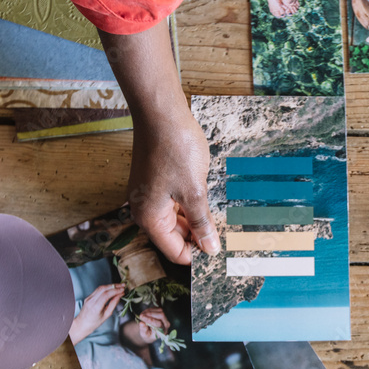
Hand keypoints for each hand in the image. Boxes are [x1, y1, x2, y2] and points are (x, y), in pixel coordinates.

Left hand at [69, 283, 124, 344]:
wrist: (82, 324)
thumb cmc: (94, 322)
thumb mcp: (106, 315)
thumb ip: (113, 304)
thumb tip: (119, 295)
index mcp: (96, 307)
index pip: (106, 295)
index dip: (115, 291)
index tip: (123, 290)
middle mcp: (91, 301)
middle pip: (103, 289)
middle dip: (114, 286)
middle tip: (123, 285)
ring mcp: (89, 298)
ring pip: (100, 287)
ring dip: (111, 285)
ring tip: (119, 286)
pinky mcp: (88, 297)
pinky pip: (98, 290)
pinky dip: (106, 288)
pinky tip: (112, 288)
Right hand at [97, 22, 221, 265]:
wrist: (160, 112)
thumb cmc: (175, 149)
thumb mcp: (195, 191)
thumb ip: (202, 223)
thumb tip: (210, 250)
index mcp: (149, 218)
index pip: (174, 252)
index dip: (197, 255)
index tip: (220, 254)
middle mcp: (143, 210)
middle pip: (173, 238)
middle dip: (197, 239)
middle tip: (224, 237)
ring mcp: (147, 195)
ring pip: (174, 220)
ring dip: (194, 223)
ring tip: (217, 221)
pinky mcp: (154, 182)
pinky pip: (172, 204)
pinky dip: (188, 207)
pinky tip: (205, 202)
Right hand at [135, 307, 169, 342]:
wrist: (149, 332)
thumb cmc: (147, 335)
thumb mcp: (144, 335)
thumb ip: (143, 329)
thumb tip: (142, 323)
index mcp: (163, 332)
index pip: (159, 324)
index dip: (150, 320)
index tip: (142, 318)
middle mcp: (166, 324)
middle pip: (161, 315)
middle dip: (150, 314)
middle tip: (141, 315)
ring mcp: (165, 318)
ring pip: (159, 311)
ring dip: (149, 311)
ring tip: (142, 314)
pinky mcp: (162, 314)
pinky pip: (157, 309)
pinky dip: (150, 309)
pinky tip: (144, 313)